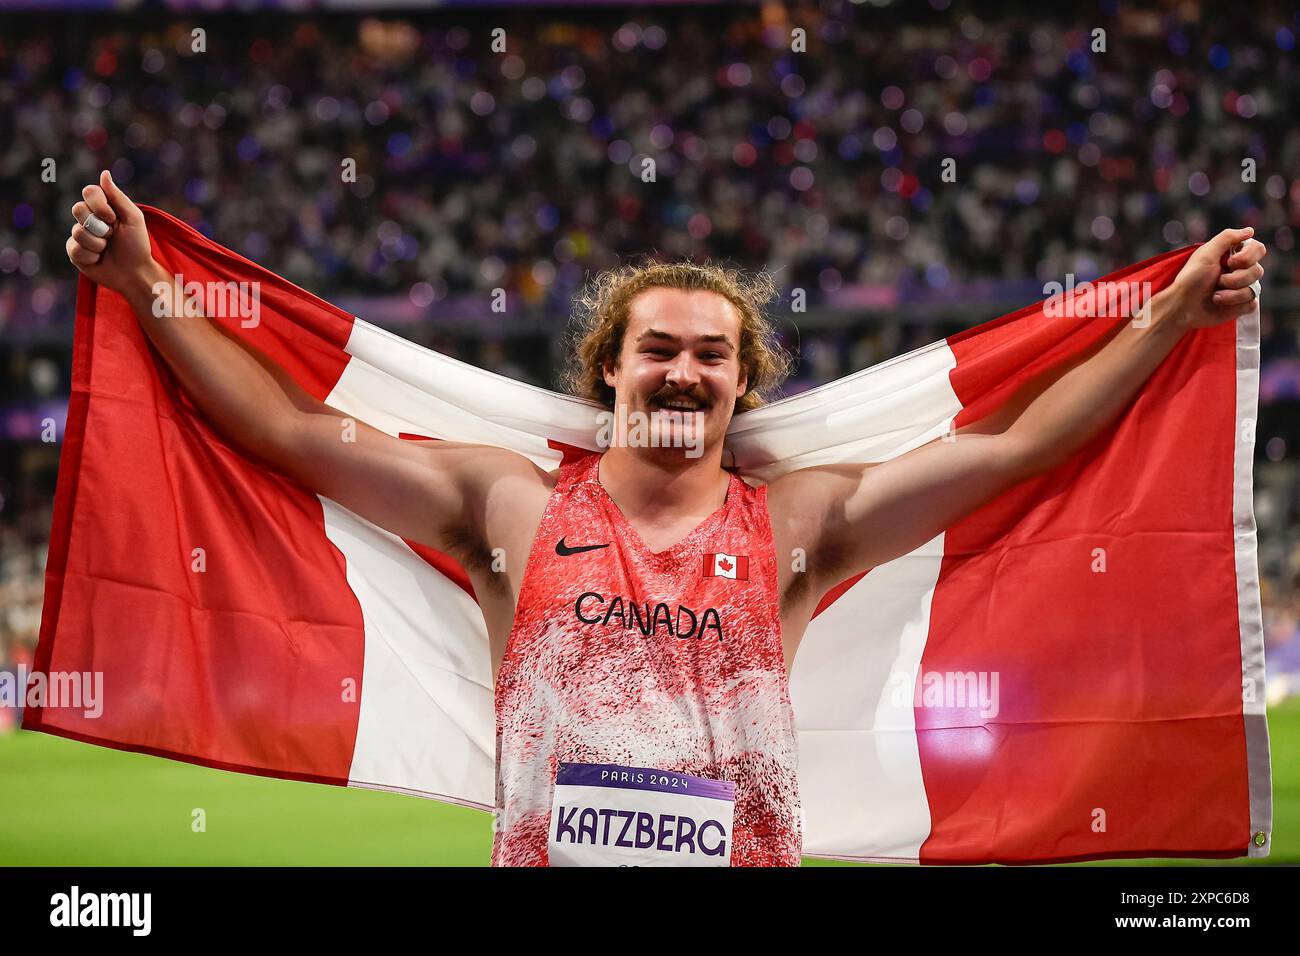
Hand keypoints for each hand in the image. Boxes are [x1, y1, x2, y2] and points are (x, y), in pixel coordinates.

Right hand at [65, 169, 156, 297]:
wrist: (134, 273)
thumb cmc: (137, 245)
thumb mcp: (133, 218)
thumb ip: (117, 196)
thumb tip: (104, 173)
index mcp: (103, 207)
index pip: (89, 192)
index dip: (99, 205)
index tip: (113, 219)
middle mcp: (89, 218)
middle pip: (78, 209)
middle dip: (99, 226)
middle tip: (112, 235)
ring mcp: (80, 234)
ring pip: (78, 232)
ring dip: (98, 244)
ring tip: (107, 249)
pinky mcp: (75, 251)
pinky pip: (75, 248)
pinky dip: (92, 256)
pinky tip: (99, 259)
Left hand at [1168, 226, 1266, 330]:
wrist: (1182, 307)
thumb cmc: (1190, 279)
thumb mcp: (1205, 254)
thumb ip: (1227, 238)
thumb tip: (1250, 230)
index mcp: (1234, 256)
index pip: (1258, 249)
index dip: (1248, 256)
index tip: (1230, 262)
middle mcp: (1241, 271)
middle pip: (1258, 271)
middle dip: (1236, 278)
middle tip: (1218, 281)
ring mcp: (1242, 289)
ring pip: (1254, 289)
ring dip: (1232, 294)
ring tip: (1214, 296)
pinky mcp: (1241, 306)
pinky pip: (1251, 304)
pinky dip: (1234, 305)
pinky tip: (1220, 304)